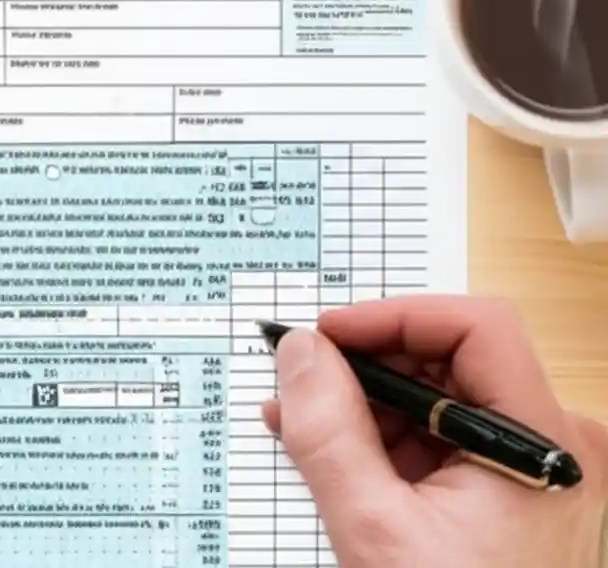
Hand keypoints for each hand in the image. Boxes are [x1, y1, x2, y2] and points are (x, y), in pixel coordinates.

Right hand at [263, 296, 607, 567]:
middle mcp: (546, 448)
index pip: (476, 327)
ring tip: (296, 415)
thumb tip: (300, 353)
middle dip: (365, 362)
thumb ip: (328, 431)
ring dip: (363, 401)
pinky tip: (326, 446)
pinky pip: (435, 440)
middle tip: (298, 373)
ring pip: (437, 400)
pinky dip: (379, 436)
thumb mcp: (373, 527)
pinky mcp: (499, 494)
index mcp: (540, 446)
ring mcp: (524, 472)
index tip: (326, 334)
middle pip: (453, 360)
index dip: (394, 317)